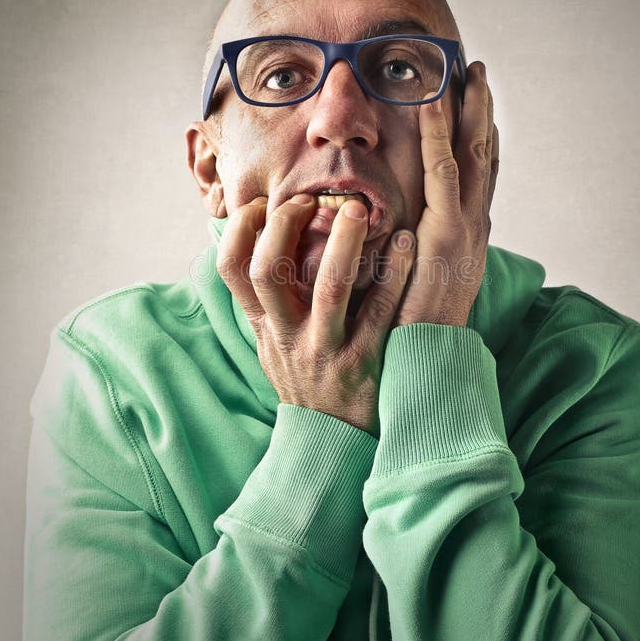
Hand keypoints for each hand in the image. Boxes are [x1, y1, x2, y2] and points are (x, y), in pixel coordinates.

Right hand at [216, 194, 416, 434]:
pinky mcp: (367, 362)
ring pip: (329, 288)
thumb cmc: (306, 381)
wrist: (333, 441)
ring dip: (343, 242)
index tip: (260, 203)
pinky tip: (406, 241)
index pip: (233, 271)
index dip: (240, 230)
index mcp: (265, 326)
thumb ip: (266, 304)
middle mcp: (288, 337)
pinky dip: (394, 272)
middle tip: (310, 199)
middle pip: (270, 272)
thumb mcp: (274, 346)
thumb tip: (257, 246)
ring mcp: (326, 351)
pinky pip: (381, 311)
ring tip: (357, 209)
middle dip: (286, 226)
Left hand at [394, 62, 498, 327]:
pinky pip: (443, 173)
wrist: (428, 360)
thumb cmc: (417, 324)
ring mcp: (465, 228)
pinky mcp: (447, 234)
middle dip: (482, 114)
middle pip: (484, 158)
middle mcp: (475, 226)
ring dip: (471, 112)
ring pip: (472, 157)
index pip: (479, 177)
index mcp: (468, 235)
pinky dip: (440, 136)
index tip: (478, 105)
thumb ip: (420, 250)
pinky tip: (434, 105)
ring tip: (469, 74)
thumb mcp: (425, 280)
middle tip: (478, 74)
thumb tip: (405, 228)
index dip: (482, 137)